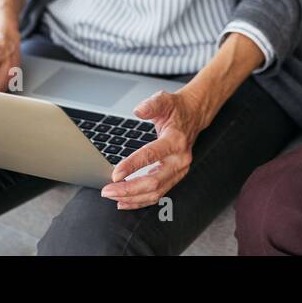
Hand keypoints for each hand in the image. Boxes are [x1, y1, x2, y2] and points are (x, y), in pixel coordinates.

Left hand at [100, 89, 211, 210]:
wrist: (194, 115)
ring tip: (112, 196)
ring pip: (155, 193)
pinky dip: (141, 200)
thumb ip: (151, 105)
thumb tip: (138, 110)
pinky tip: (125, 201)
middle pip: (153, 182)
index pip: (151, 156)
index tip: (115, 174)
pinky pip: (158, 194)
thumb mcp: (164, 100)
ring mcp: (179, 171)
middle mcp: (180, 159)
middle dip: (128, 189)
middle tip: (107, 190)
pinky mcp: (176, 177)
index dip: (132, 165)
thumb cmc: (177, 109)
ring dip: (132, 198)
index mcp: (176, 141)